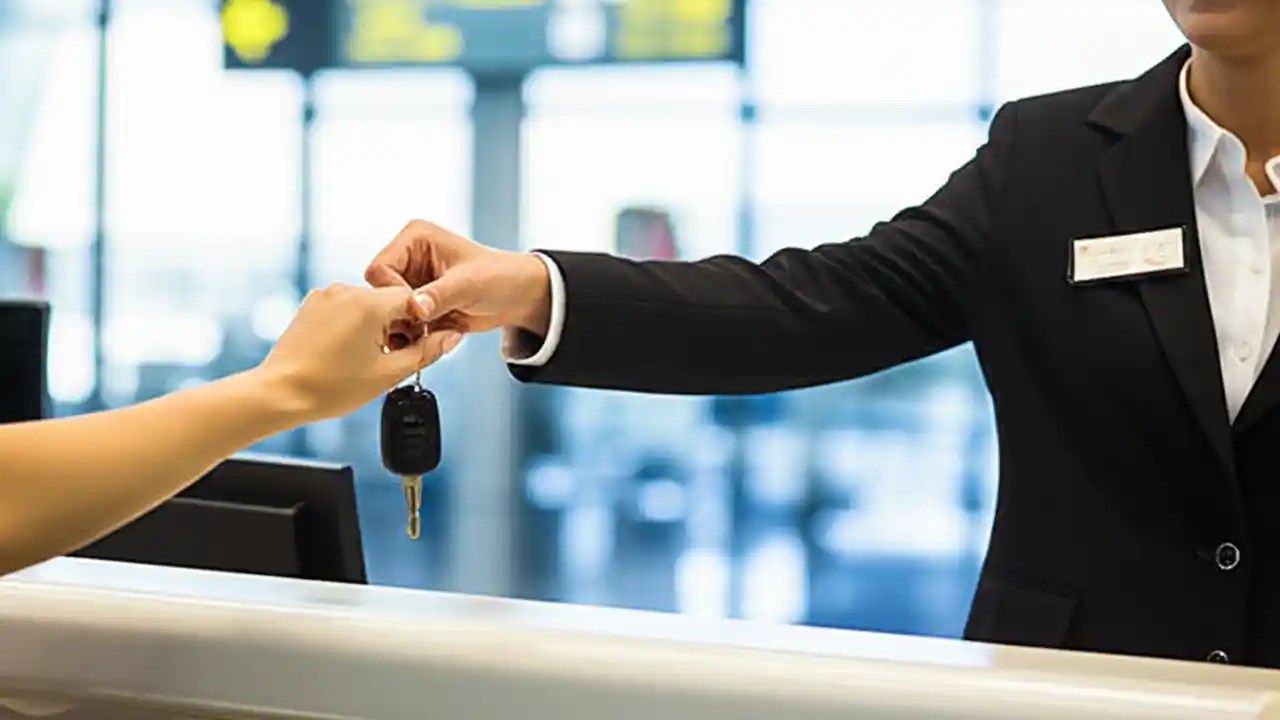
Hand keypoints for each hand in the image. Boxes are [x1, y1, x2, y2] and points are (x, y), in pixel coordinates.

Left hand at [255, 284, 462, 421]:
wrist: (279, 393)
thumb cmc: (328, 388)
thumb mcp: (389, 374)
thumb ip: (426, 352)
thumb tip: (452, 337)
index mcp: (369, 303)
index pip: (415, 300)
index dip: (422, 325)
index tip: (419, 347)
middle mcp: (346, 291)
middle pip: (391, 301)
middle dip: (398, 326)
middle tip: (391, 359)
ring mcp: (326, 296)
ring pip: (368, 305)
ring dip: (376, 327)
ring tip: (365, 359)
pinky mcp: (312, 305)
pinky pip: (346, 309)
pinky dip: (354, 326)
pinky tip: (346, 353)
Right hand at [364, 220, 551, 336]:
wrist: (520, 298)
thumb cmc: (500, 276)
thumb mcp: (470, 283)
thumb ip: (440, 295)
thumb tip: (415, 308)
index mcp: (415, 238)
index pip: (380, 268)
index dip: (392, 292)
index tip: (415, 310)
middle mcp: (408, 259)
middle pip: (379, 293)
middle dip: (399, 314)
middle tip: (422, 328)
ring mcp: (412, 284)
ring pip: (389, 313)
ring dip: (407, 329)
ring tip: (432, 333)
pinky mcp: (419, 306)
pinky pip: (403, 326)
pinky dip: (416, 337)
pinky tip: (436, 337)